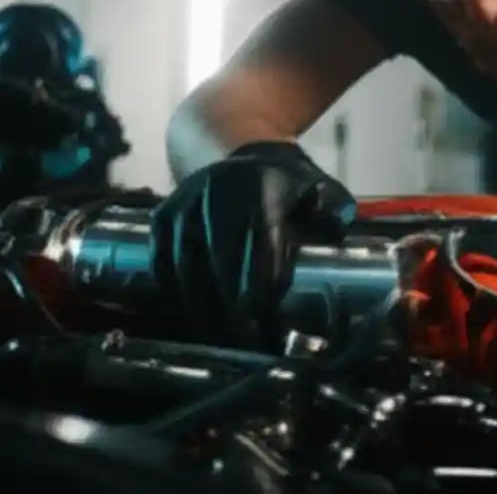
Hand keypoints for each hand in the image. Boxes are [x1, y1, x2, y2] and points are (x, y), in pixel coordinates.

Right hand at [150, 141, 355, 348]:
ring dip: (203, 314)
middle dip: (234, 316)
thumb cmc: (288, 183)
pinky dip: (176, 296)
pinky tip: (191, 321)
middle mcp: (218, 195)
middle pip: (223, 268)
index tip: (270, 330)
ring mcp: (185, 205)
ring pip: (188, 271)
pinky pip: (164, 265)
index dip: (265, 296)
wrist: (237, 147)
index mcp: (263, 191)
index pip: (263, 253)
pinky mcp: (162, 216)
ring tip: (220, 345)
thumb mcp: (320, 189)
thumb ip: (333, 213)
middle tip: (247, 348)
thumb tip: (333, 235)